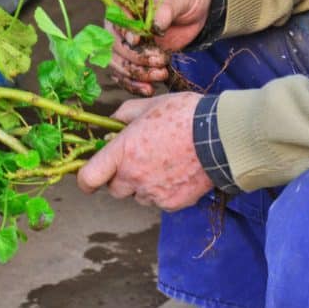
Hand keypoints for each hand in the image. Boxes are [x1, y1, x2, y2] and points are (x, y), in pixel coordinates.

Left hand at [77, 92, 212, 210]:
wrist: (223, 136)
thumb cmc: (185, 116)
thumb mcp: (149, 105)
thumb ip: (124, 115)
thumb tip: (112, 123)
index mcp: (122, 152)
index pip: (88, 178)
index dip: (85, 179)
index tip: (89, 177)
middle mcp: (133, 176)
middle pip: (114, 189)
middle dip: (121, 177)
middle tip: (138, 161)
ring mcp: (153, 193)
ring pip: (137, 196)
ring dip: (142, 186)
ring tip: (163, 164)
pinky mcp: (173, 203)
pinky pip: (159, 202)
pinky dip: (163, 192)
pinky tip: (177, 173)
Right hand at [109, 0, 211, 95]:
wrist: (195, 4)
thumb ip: (164, 8)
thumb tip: (154, 26)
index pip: (115, 17)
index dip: (123, 31)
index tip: (137, 41)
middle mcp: (118, 21)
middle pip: (113, 44)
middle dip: (134, 57)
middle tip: (159, 61)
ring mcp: (124, 40)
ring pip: (117, 63)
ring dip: (135, 74)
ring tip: (160, 76)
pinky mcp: (134, 56)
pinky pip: (125, 74)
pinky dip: (135, 84)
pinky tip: (149, 89)